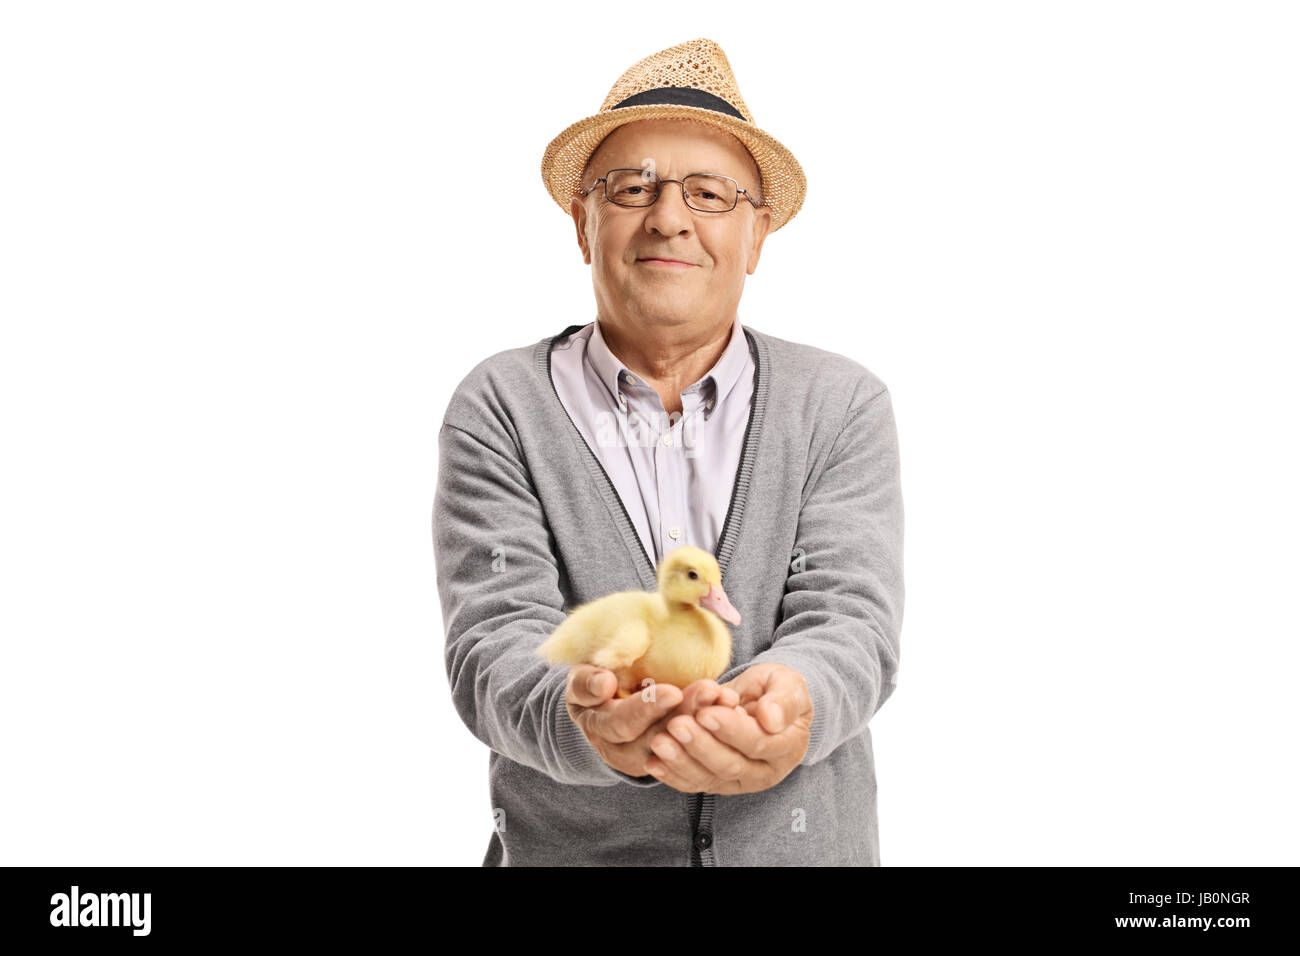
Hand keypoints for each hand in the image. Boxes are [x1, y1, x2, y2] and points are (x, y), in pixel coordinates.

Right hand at [565, 665, 738, 777]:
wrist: (600, 701)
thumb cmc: (590, 683)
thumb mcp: (578, 680)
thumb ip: (586, 683)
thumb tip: (605, 684)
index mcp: (599, 727)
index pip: (623, 724)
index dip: (647, 709)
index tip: (672, 692)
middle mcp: (624, 749)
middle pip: (658, 737)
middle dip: (687, 714)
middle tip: (711, 691)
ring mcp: (649, 755)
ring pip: (680, 743)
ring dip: (705, 721)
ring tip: (726, 698)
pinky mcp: (671, 755)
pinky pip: (694, 746)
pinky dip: (714, 728)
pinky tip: (731, 707)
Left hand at [644, 663, 812, 793]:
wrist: (766, 704)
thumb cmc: (777, 691)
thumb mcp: (788, 684)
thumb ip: (783, 700)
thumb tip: (770, 719)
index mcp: (788, 747)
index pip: (757, 742)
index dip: (730, 729)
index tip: (705, 712)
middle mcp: (765, 772)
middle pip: (730, 765)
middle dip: (701, 745)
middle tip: (676, 725)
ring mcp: (740, 782)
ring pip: (709, 778)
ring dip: (681, 762)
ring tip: (660, 742)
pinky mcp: (718, 783)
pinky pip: (694, 784)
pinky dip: (672, 775)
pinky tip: (653, 763)